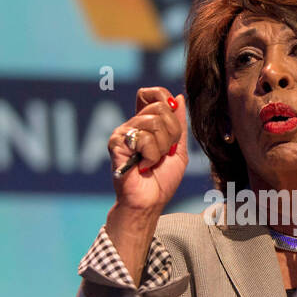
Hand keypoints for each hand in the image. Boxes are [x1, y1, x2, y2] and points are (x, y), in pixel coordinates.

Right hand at [108, 87, 187, 214]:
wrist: (150, 202)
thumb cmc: (162, 180)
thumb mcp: (179, 149)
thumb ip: (180, 124)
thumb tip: (178, 98)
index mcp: (145, 123)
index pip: (152, 94)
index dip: (164, 99)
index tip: (172, 118)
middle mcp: (132, 124)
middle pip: (160, 108)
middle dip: (171, 133)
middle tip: (164, 153)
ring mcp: (122, 132)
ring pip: (154, 123)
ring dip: (161, 148)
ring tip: (152, 162)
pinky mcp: (116, 143)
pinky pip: (144, 139)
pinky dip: (151, 156)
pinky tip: (142, 166)